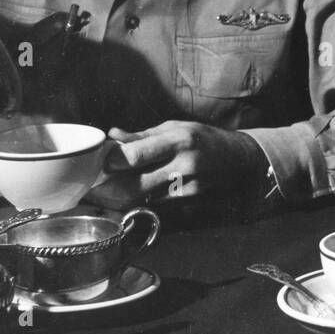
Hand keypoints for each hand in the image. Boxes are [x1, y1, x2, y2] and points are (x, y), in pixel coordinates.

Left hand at [98, 121, 270, 206]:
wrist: (243, 162)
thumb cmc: (206, 140)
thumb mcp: (177, 127)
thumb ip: (143, 136)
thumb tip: (112, 136)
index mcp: (179, 140)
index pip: (135, 155)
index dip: (111, 162)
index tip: (98, 162)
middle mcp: (184, 166)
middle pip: (134, 184)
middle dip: (107, 187)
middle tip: (91, 185)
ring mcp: (188, 189)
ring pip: (142, 200)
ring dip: (118, 199)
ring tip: (102, 193)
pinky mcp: (190, 204)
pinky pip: (156, 206)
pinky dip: (138, 204)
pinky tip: (127, 200)